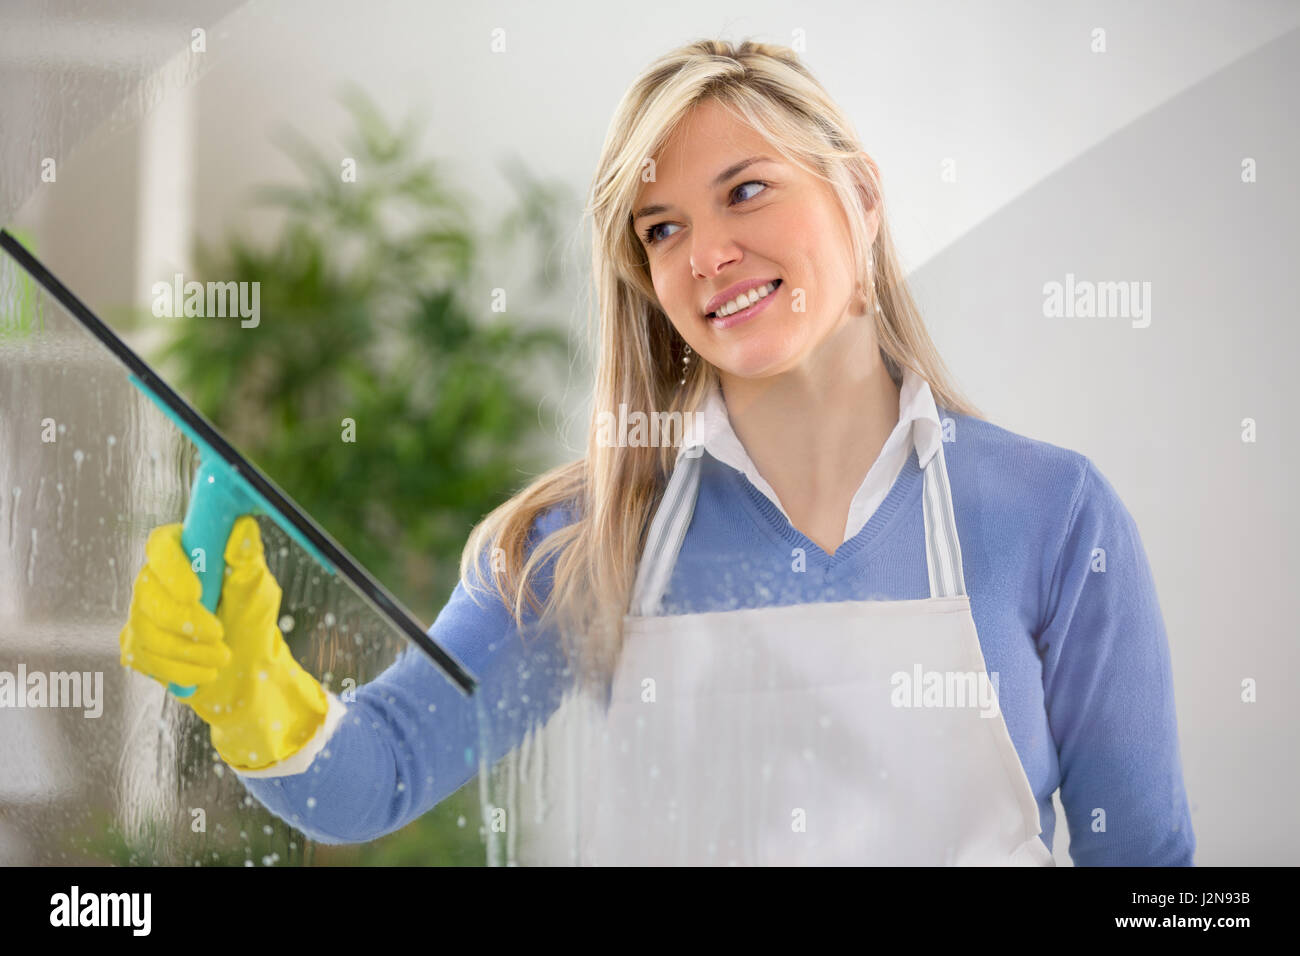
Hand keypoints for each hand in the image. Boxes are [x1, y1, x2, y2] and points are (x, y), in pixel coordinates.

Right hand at [121, 517, 327, 770]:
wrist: (246, 669)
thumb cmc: (250, 619)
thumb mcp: (256, 588)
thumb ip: (247, 558)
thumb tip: (243, 526)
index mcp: (183, 553)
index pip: (160, 545)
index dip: (171, 567)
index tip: (195, 593)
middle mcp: (154, 579)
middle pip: (147, 593)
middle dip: (185, 620)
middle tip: (219, 634)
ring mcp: (140, 614)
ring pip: (146, 630)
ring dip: (189, 649)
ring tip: (222, 657)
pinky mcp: (137, 647)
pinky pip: (146, 659)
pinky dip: (181, 670)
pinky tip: (206, 672)